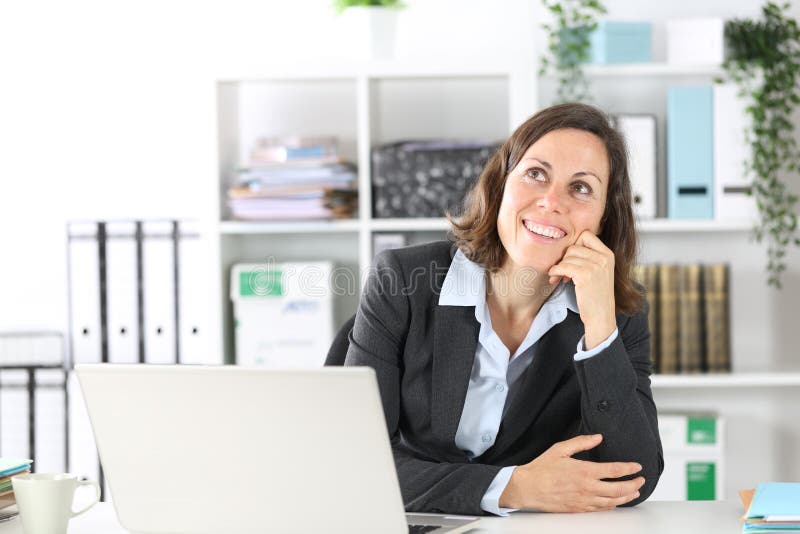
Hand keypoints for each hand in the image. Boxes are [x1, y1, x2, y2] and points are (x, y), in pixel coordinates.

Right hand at [498, 434, 644, 511]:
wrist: (527, 488)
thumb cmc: (541, 468)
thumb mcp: (560, 449)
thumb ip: (581, 442)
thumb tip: (598, 437)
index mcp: (584, 471)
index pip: (614, 470)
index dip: (629, 468)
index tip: (637, 466)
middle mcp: (587, 488)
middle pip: (618, 489)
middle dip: (633, 485)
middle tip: (641, 481)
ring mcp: (584, 500)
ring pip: (612, 501)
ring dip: (626, 497)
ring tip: (634, 492)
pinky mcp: (579, 509)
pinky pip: (600, 509)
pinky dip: (612, 505)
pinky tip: (616, 502)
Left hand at [547, 231, 615, 348]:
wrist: (601, 316)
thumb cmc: (595, 295)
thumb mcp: (599, 271)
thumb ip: (589, 257)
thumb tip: (566, 247)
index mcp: (608, 254)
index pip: (586, 234)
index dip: (574, 244)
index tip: (570, 258)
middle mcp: (604, 257)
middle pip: (573, 246)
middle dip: (564, 258)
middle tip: (561, 271)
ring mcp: (596, 266)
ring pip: (567, 256)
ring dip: (559, 267)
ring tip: (559, 277)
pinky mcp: (586, 275)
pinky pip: (563, 266)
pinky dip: (555, 271)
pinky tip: (555, 278)